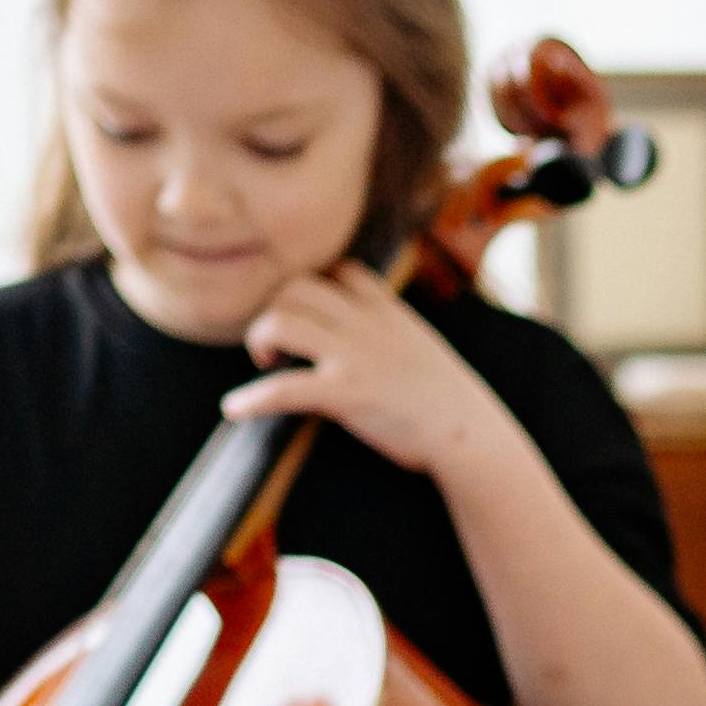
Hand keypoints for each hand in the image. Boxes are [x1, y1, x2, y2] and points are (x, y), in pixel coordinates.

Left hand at [225, 261, 497, 475]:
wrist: (470, 434)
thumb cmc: (452, 405)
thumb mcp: (425, 352)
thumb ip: (395, 338)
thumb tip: (376, 348)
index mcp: (389, 312)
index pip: (341, 271)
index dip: (315, 287)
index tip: (309, 315)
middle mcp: (367, 324)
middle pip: (297, 287)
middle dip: (276, 310)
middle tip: (278, 347)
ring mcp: (354, 356)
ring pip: (280, 321)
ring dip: (259, 339)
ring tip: (266, 365)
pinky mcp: (345, 393)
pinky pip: (282, 388)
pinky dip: (251, 398)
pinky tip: (235, 409)